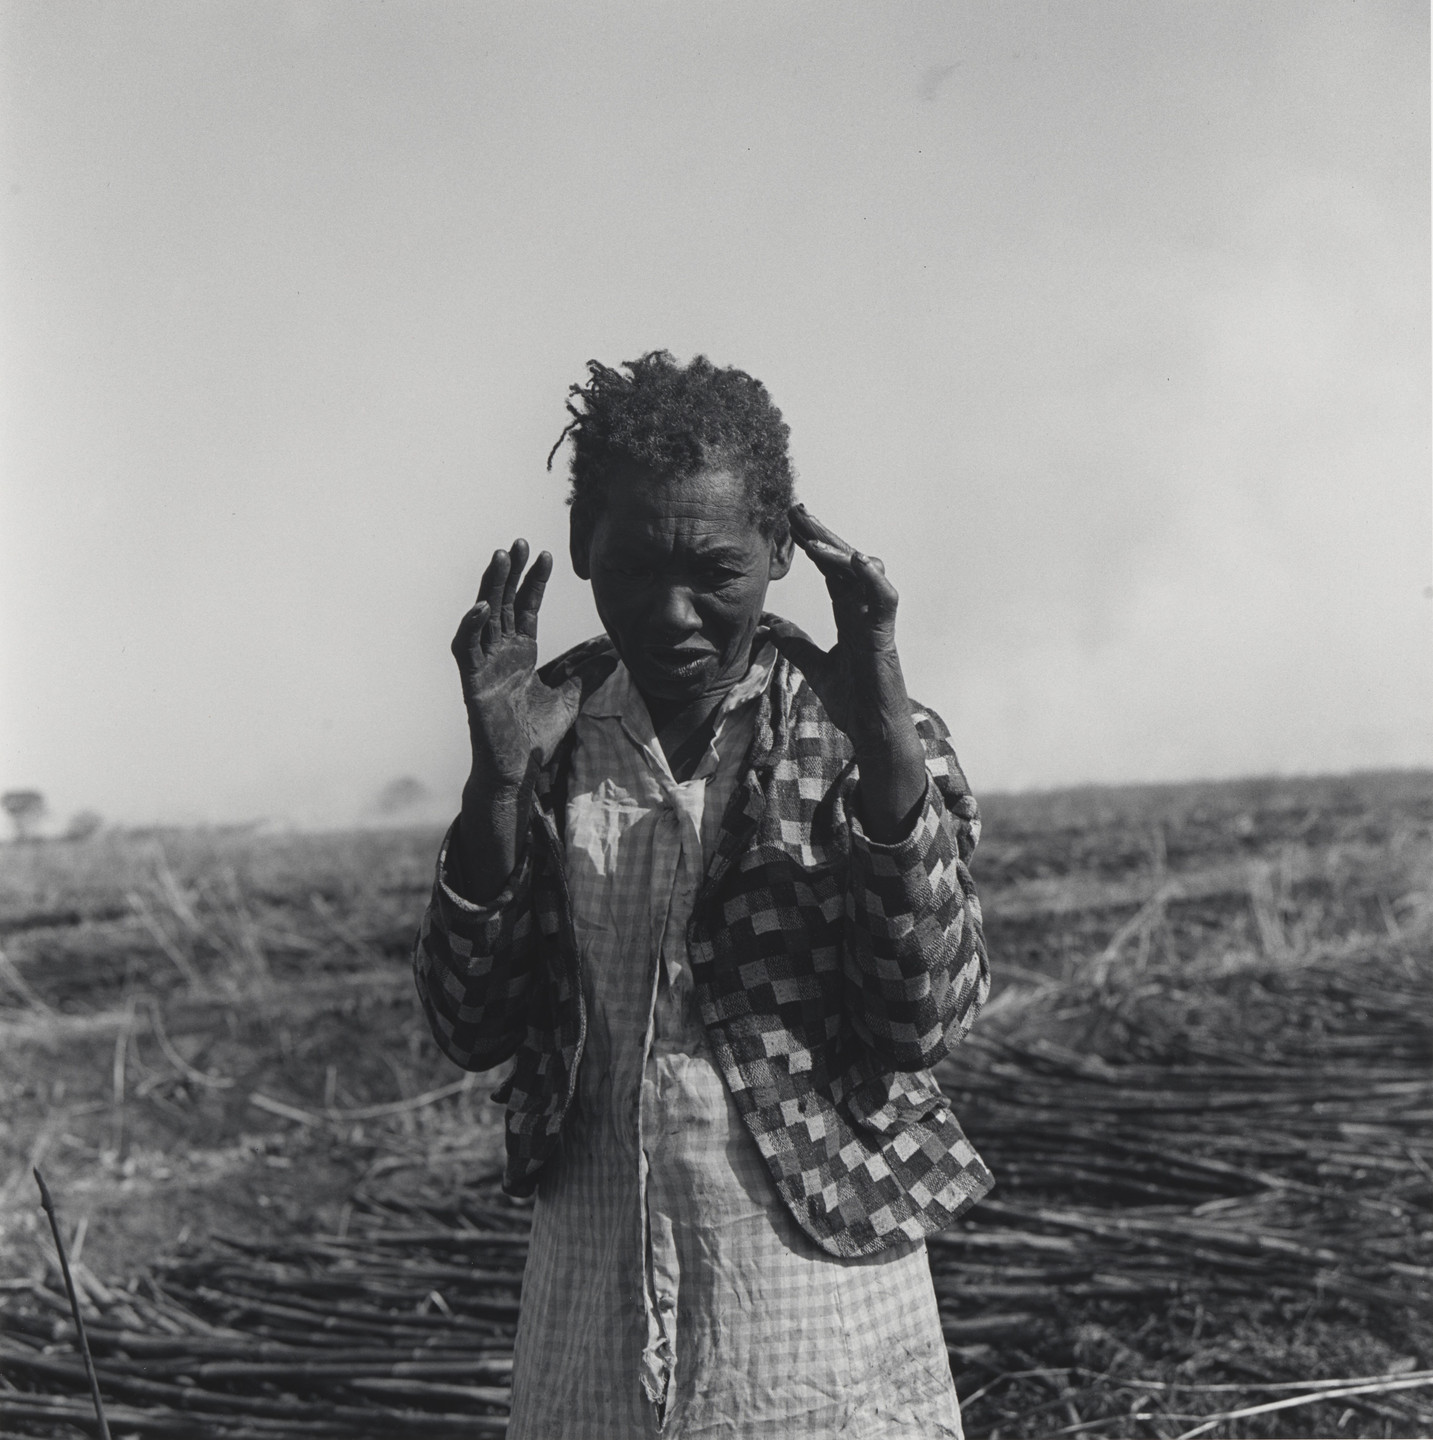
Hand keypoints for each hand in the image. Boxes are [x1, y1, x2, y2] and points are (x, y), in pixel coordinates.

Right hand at [452, 539, 581, 790]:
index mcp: (520, 654)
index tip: (547, 554)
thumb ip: (588, 675)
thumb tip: (614, 655)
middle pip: (503, 603)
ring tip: (501, 557)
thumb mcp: (571, 699)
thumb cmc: (535, 737)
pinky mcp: (472, 682)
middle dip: (510, 572)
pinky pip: (466, 648)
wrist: (518, 768)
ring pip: (483, 616)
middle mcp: (500, 654)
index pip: (525, 608)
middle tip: (519, 542)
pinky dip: (471, 626)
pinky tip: (482, 606)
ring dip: (490, 586)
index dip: (534, 581)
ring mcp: (484, 665)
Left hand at [769, 505, 926, 839]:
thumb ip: (796, 645)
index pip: (831, 571)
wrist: (872, 733)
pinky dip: (874, 579)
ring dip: (839, 552)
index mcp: (850, 616)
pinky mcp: (886, 638)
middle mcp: (865, 612)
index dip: (813, 546)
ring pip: (863, 574)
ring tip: (811, 536)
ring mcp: (877, 622)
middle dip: (822, 535)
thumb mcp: (815, 668)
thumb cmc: (854, 702)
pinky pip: (885, 600)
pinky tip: (858, 558)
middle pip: (844, 563)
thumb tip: (770, 627)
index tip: (789, 523)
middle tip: (797, 510)